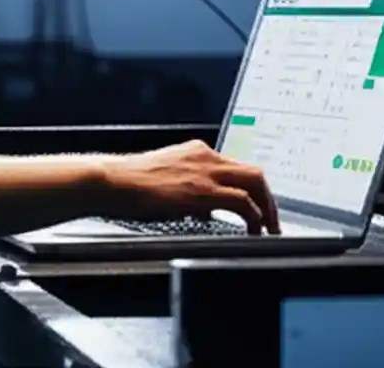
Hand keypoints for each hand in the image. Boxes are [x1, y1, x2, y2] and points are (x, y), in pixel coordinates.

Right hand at [99, 140, 279, 234]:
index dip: (250, 189)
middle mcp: (205, 156)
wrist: (111, 182)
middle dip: (268, 198)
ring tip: (268, 228)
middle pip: (253, 172)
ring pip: (255, 182)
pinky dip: (254, 217)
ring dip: (267, 208)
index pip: (236, 167)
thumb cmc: (128, 184)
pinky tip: (252, 231)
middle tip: (271, 220)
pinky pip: (243, 202)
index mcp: (196, 152)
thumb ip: (188, 190)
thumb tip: (202, 211)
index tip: (256, 207)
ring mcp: (206, 172)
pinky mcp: (203, 191)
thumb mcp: (165, 181)